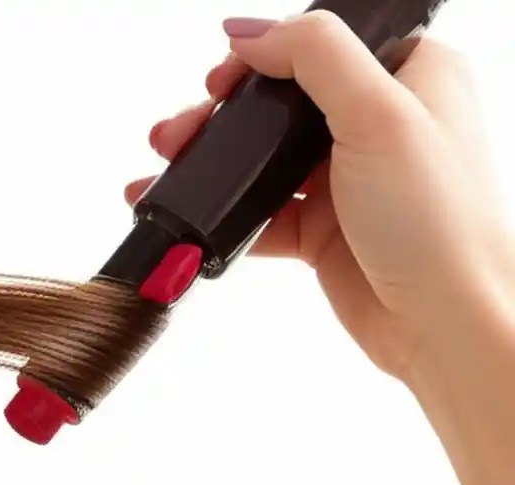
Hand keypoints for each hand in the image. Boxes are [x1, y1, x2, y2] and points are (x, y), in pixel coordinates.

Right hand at [127, 11, 514, 382]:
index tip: (223, 78)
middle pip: (279, 100)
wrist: (445, 326)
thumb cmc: (441, 225)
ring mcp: (348, 177)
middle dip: (220, 114)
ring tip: (167, 170)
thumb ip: (315, 56)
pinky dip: (219, 212)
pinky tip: (188, 215)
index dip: (266, 54)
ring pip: (260, 155)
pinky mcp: (323, 227)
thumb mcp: (381, 115)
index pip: (322, 43)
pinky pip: (259, 210)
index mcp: (412, 77)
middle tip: (180, 131)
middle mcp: (381, 123)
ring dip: (210, 160)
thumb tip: (251, 32)